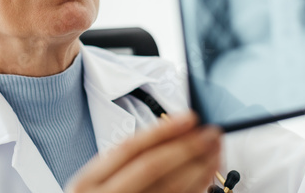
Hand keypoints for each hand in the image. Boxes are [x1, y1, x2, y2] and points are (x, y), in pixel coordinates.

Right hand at [65, 112, 221, 192]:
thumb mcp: (94, 183)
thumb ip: (122, 164)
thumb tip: (170, 136)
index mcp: (88, 181)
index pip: (130, 148)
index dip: (162, 131)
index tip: (189, 118)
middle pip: (153, 167)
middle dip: (188, 147)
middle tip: (211, 133)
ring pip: (172, 189)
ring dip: (200, 168)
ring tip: (216, 151)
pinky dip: (197, 188)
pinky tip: (206, 177)